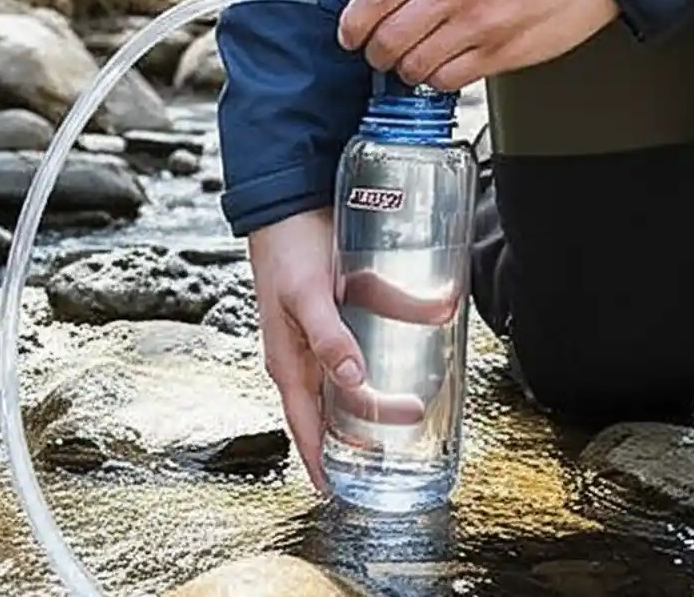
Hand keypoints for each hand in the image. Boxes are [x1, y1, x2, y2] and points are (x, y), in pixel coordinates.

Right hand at [250, 209, 459, 491]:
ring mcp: (318, 335)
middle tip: (401, 441)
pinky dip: (380, 361)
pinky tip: (406, 359)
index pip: (305, 429)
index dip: (322, 463)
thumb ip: (331, 336)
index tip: (339, 493)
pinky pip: (359, 348)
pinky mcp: (336, 313)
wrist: (286, 200)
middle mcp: (302, 356)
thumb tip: (354, 380)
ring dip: (372, 401)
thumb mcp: (306, 296)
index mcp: (288, 362)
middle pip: (331, 411)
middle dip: (359, 436)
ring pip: (346, 383)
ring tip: (407, 413)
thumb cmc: (286, 249)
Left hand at [337, 0, 619, 90]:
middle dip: (377, 54)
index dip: (353, 25)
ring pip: (415, 67)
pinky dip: (439, 79)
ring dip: (409, 70)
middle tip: (381, 54)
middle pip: (389, 40)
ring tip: (418, 59)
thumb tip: (383, 6)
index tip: (350, 36)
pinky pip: (448, 81)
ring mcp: (478, 24)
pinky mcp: (499, 54)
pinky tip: (446, 67)